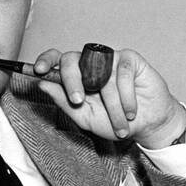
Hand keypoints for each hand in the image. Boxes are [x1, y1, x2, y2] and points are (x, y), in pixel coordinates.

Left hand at [32, 47, 183, 145]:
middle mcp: (91, 64)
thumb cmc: (115, 122)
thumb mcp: (85, 118)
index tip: (38, 70)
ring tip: (120, 122)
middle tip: (77, 100)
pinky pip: (121, 74)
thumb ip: (64, 102)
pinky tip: (131, 110)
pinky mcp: (130, 59)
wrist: (146, 125)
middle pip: (72, 59)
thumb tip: (42, 84)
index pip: (57, 59)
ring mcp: (111, 59)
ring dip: (110, 104)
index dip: (46, 60)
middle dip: (71, 80)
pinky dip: (126, 97)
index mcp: (77, 76)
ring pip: (100, 74)